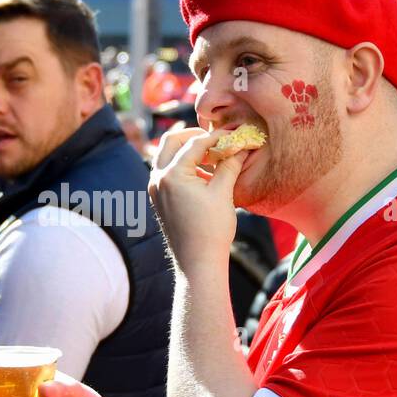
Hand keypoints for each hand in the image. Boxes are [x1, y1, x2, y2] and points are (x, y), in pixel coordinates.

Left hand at [148, 125, 247, 273]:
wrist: (197, 263)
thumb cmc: (211, 229)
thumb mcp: (223, 192)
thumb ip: (230, 164)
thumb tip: (241, 145)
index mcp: (171, 174)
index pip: (195, 143)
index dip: (216, 136)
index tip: (233, 134)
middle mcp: (157, 178)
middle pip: (171, 141)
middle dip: (194, 137)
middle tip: (216, 139)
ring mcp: (155, 189)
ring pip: (168, 156)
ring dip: (189, 151)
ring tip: (214, 157)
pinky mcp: (159, 199)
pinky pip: (168, 172)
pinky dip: (184, 167)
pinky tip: (206, 174)